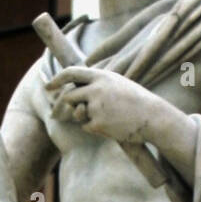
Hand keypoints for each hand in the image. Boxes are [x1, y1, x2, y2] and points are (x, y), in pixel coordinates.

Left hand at [44, 67, 159, 143]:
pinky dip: (95, 128)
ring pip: (77, 113)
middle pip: (69, 96)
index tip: (48, 86)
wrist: (152, 118)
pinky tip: (111, 126)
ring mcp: (95, 107)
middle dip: (66, 105)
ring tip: (106, 117)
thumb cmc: (137, 101)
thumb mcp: (118, 83)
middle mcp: (95, 89)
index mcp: (101, 76)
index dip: (57, 79)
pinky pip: (86, 127)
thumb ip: (98, 84)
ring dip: (84, 117)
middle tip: (64, 112)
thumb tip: (76, 91)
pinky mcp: (97, 124)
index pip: (71, 72)